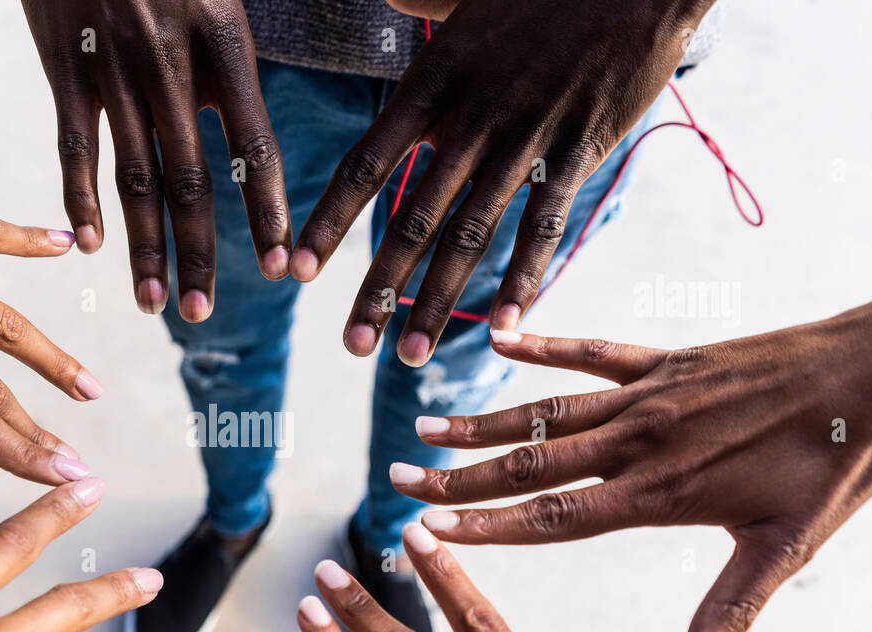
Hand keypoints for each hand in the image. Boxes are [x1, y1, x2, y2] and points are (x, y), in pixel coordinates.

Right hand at [20, 0, 290, 317]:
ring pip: (132, 175)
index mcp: (223, 42)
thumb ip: (238, 57)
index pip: (253, 146)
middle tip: (201, 312)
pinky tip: (90, 245)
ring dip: (144, 245)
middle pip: (189, 178)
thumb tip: (257, 132)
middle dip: (199, 252)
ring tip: (154, 302)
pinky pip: (73, 143)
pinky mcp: (63, 64)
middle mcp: (171, 63)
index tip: (283, 269)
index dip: (268, 212)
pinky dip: (79, 196)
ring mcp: (113, 67)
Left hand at [290, 0, 714, 362]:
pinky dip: (523, 278)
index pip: (364, 165)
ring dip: (437, 301)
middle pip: (412, 218)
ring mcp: (523, 140)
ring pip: (470, 235)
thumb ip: (419, 7)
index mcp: (432, 83)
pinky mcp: (576, 151)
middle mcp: (469, 119)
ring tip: (410, 356)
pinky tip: (504, 326)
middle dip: (378, 287)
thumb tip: (389, 1)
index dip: (329, 222)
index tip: (296, 271)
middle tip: (351, 345)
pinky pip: (544, 226)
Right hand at [392, 297, 871, 631]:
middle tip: (397, 477)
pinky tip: (501, 339)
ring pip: (546, 410)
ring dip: (483, 422)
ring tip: (427, 426)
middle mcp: (639, 442)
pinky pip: (592, 352)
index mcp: (660, 493)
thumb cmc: (834, 463)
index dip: (486, 524)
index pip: (553, 516)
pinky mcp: (667, 360)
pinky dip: (545, 345)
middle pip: (530, 463)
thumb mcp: (788, 546)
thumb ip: (733, 608)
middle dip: (459, 475)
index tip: (430, 527)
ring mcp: (648, 395)